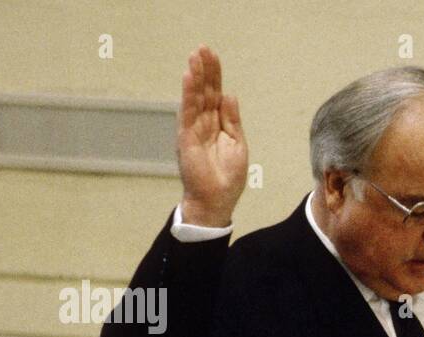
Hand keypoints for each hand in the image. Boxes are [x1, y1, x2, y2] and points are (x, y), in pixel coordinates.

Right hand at [177, 45, 247, 227]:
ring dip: (195, 77)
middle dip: (204, 70)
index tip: (213, 56)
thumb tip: (230, 95)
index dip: (215, 76)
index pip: (215, 94)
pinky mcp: (186, 138)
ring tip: (195, 56)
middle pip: (204, 91)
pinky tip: (189, 78)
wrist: (216, 201)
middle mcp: (204, 124)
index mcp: (218, 124)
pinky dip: (188, 95)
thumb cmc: (227, 178)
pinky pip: (187, 112)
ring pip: (194, 98)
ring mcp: (193, 129)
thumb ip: (232, 120)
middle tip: (203, 47)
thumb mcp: (237, 144)